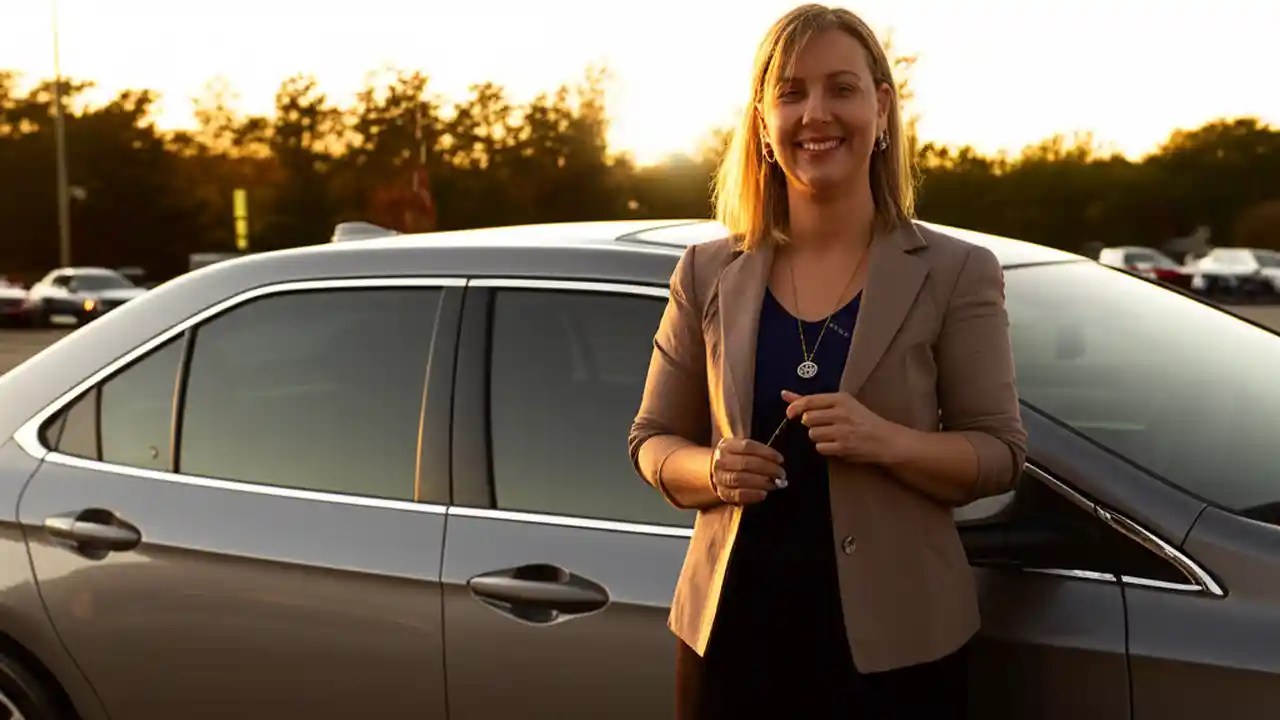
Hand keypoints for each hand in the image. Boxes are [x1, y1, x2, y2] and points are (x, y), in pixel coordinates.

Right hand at [710, 438, 785, 505]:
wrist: (718, 474)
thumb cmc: (736, 460)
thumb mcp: (742, 450)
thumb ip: (757, 453)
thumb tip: (778, 461)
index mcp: (727, 446)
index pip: (747, 446)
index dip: (766, 452)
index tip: (780, 459)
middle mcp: (721, 461)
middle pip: (745, 463)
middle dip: (767, 468)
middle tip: (781, 473)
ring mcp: (720, 478)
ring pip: (740, 478)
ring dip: (761, 482)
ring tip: (774, 484)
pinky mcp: (723, 493)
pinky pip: (737, 495)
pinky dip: (752, 494)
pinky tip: (764, 494)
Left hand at [782, 389, 899, 463]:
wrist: (885, 439)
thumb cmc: (861, 420)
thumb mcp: (840, 405)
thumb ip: (812, 401)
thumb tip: (785, 395)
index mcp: (840, 399)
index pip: (810, 401)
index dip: (795, 408)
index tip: (790, 414)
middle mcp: (841, 413)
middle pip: (808, 419)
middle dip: (811, 424)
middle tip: (824, 425)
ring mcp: (842, 430)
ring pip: (812, 434)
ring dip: (818, 437)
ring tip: (833, 435)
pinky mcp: (843, 446)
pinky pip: (820, 447)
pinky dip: (825, 448)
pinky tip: (836, 445)